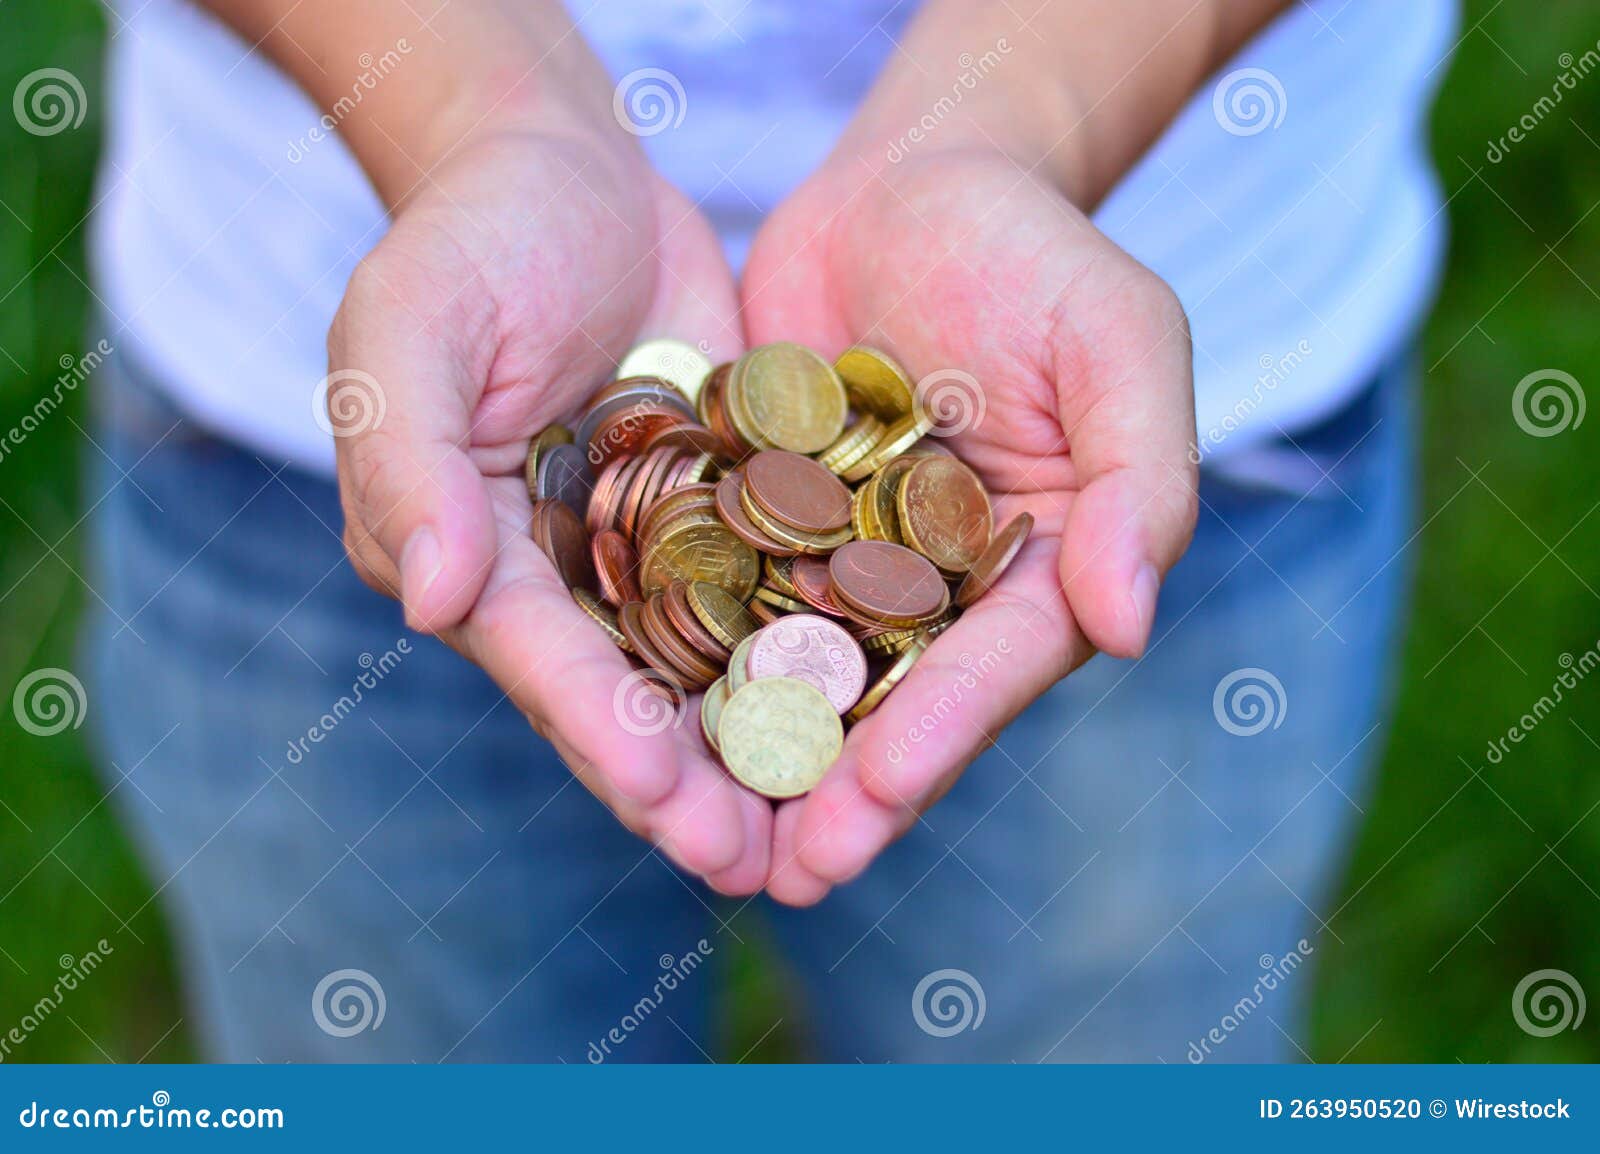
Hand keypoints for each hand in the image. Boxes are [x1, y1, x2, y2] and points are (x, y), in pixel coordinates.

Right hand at [328, 126, 773, 893]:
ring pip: (707, 669)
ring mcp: (646, 551)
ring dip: (759, 750)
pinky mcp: (724, 512)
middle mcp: (557, 578)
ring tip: (824, 833)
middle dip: (685, 783)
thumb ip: (406, 462)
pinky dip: (811, 651)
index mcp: (466, 557)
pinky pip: (772, 589)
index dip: (596, 729)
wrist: (567, 170)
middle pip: (625, 694)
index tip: (661, 796)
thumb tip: (424, 600)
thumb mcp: (408, 331)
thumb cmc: (469, 240)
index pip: (536, 658)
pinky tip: (874, 710)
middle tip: (754, 865)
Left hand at [741, 147, 1198, 903]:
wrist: (917, 179)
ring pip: (798, 671)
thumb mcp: (1119, 343)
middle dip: (844, 787)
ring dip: (757, 757)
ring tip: (704, 837)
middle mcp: (938, 588)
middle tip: (788, 873)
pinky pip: (723, 594)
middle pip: (892, 699)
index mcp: (1036, 569)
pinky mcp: (761, 523)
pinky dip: (687, 654)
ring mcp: (843, 562)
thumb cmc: (1039, 253)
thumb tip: (1130, 625)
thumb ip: (1141, 481)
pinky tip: (639, 714)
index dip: (943, 730)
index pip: (995, 665)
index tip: (881, 791)